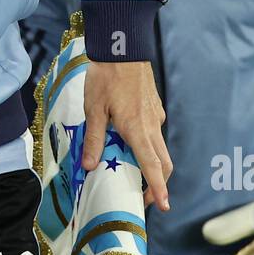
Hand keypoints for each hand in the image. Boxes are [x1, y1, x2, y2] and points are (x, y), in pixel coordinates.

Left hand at [82, 60, 170, 210]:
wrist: (122, 48)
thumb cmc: (106, 76)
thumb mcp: (94, 108)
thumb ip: (94, 138)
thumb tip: (89, 166)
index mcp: (138, 129)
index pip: (153, 166)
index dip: (158, 188)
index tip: (164, 206)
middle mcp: (152, 126)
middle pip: (163, 162)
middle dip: (158, 183)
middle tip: (145, 198)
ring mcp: (155, 116)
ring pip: (160, 148)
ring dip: (154, 166)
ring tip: (137, 175)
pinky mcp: (154, 107)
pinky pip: (155, 132)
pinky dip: (149, 146)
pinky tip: (132, 144)